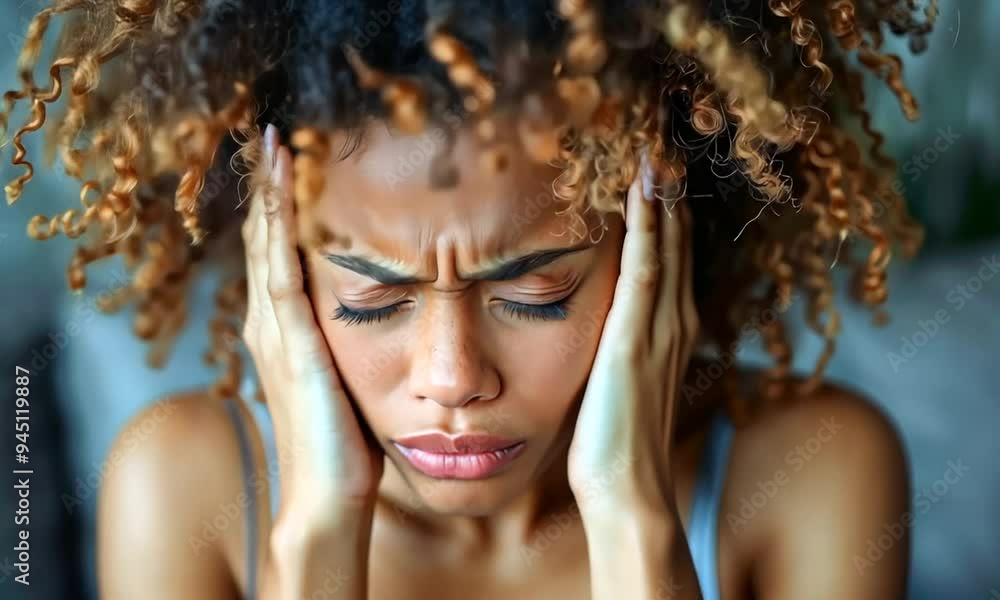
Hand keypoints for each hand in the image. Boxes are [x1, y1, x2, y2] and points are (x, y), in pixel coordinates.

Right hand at [241, 123, 384, 519]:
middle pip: (265, 239)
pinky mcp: (291, 342)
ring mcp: (275, 331)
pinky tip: (285, 186)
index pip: (279, 255)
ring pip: (267, 244)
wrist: (327, 499)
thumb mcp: (348, 381)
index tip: (294, 164)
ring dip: (271, 192)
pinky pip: (280, 267)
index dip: (282, 209)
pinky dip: (279, 223)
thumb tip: (387, 314)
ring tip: (275, 141)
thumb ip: (349, 345)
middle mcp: (270, 324)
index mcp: (285, 332)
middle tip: (275, 135)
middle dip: (271, 188)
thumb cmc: (347, 446)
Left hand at [566, 153, 697, 514]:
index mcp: (670, 328)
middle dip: (667, 187)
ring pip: (667, 241)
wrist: (628, 489)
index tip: (651, 164)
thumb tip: (601, 322)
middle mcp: (675, 319)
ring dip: (660, 191)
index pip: (670, 252)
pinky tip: (641, 186)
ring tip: (652, 142)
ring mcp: (661, 327)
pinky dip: (647, 224)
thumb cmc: (615, 442)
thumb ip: (619, 343)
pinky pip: (646, 266)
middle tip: (655, 135)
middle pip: (676, 236)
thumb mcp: (619, 380)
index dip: (664, 207)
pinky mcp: (635, 338)